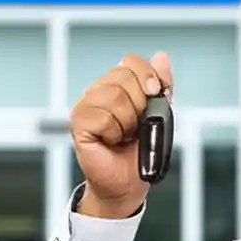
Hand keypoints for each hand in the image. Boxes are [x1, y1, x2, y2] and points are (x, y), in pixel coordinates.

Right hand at [70, 51, 173, 218]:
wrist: (128, 182)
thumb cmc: (139, 151)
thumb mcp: (159, 113)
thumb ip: (160, 86)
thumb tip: (161, 57)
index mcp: (116, 84)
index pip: (130, 61)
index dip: (147, 76)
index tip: (155, 94)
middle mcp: (98, 91)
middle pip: (123, 77)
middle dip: (140, 104)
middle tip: (136, 125)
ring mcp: (86, 106)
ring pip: (114, 97)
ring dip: (127, 122)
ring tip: (123, 135)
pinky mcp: (79, 124)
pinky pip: (103, 117)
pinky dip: (114, 133)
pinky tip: (110, 141)